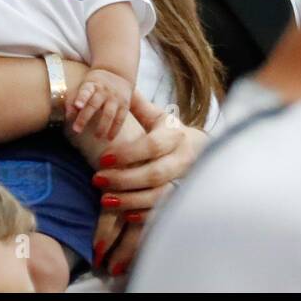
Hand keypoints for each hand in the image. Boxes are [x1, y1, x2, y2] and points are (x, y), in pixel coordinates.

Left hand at [69, 68, 132, 140]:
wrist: (117, 72)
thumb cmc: (95, 83)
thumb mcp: (85, 85)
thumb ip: (74, 99)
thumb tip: (67, 116)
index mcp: (92, 84)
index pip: (86, 91)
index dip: (81, 98)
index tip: (77, 106)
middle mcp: (104, 91)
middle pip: (94, 105)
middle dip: (84, 117)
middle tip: (76, 130)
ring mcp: (115, 98)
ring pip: (109, 113)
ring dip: (102, 126)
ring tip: (96, 137)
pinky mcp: (124, 105)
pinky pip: (120, 118)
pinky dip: (115, 129)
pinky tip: (109, 138)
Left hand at [90, 93, 207, 275]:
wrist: (204, 152)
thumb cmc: (171, 133)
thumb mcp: (158, 117)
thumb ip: (138, 105)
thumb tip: (118, 85)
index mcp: (175, 135)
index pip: (152, 145)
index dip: (127, 154)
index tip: (101, 159)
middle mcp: (183, 158)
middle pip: (155, 173)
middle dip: (124, 179)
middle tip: (96, 180)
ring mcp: (185, 180)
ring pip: (159, 195)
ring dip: (130, 200)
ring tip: (105, 201)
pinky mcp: (183, 197)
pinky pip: (165, 211)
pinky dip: (145, 215)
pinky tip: (125, 216)